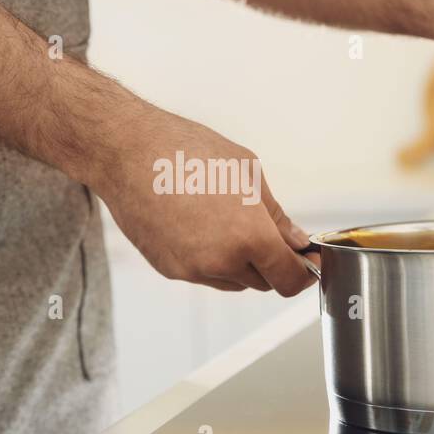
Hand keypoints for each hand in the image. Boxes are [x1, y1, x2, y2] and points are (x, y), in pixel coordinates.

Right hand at [93, 105, 314, 295]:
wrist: (126, 152)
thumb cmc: (186, 150)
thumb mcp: (247, 173)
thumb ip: (276, 215)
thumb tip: (295, 241)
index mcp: (249, 237)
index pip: (290, 279)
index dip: (303, 271)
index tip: (306, 260)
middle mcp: (221, 262)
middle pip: (263, 282)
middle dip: (271, 263)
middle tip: (266, 231)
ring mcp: (191, 270)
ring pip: (232, 280)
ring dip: (240, 262)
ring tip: (224, 219)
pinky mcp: (168, 269)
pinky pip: (203, 274)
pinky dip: (211, 258)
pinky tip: (199, 224)